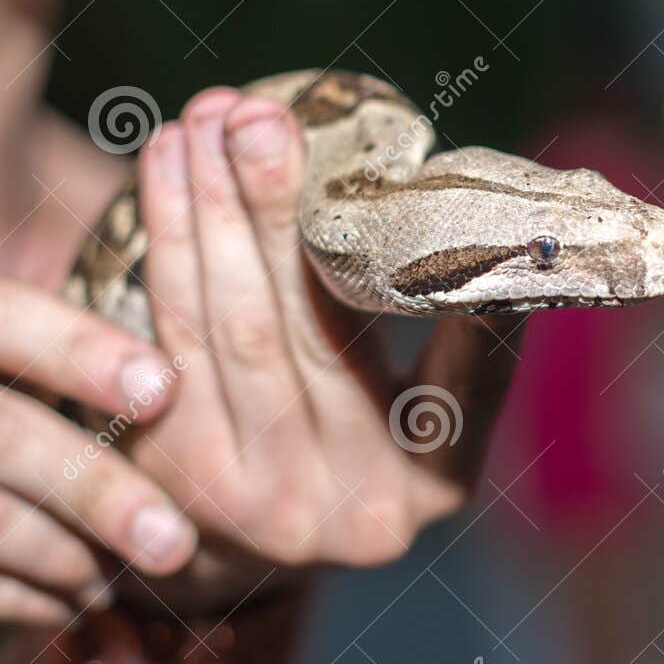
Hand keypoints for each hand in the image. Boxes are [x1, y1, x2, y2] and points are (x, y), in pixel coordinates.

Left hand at [125, 87, 521, 578]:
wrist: (237, 545)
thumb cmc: (346, 438)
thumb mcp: (418, 421)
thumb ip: (454, 348)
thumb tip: (500, 233)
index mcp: (432, 483)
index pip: (469, 388)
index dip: (475, 308)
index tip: (484, 222)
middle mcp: (352, 506)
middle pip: (314, 334)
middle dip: (280, 210)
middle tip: (262, 118)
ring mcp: (258, 498)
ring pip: (230, 328)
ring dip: (209, 208)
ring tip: (206, 120)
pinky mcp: (175, 474)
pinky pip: (168, 337)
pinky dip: (164, 244)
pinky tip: (163, 171)